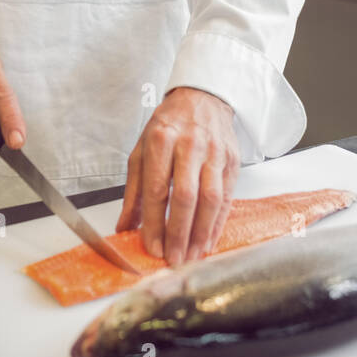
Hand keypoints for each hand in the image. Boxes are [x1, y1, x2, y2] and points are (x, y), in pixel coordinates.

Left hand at [116, 86, 239, 265]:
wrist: (202, 97)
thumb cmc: (168, 125)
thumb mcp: (141, 149)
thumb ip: (134, 191)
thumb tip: (125, 227)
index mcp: (161, 140)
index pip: (157, 189)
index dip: (155, 223)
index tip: (152, 247)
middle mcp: (189, 145)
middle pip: (186, 196)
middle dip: (179, 233)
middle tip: (173, 259)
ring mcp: (214, 152)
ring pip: (210, 199)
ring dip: (201, 233)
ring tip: (192, 256)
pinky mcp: (232, 160)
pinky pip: (226, 197)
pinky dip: (217, 223)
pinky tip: (208, 241)